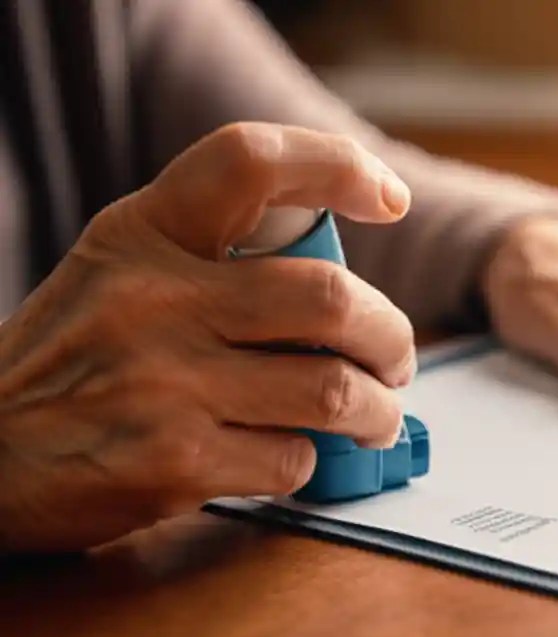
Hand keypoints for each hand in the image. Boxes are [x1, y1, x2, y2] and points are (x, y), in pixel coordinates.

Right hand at [0, 123, 415, 552]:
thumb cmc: (73, 362)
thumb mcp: (119, 276)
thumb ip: (212, 261)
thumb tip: (342, 285)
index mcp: (142, 235)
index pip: (250, 163)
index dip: (337, 166)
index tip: (388, 198)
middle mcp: (154, 300)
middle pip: (330, 298)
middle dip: (390, 336)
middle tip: (394, 359)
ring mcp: (163, 383)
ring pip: (332, 388)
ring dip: (375, 411)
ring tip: (374, 417)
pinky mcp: (173, 461)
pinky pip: (292, 458)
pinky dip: (309, 462)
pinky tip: (288, 457)